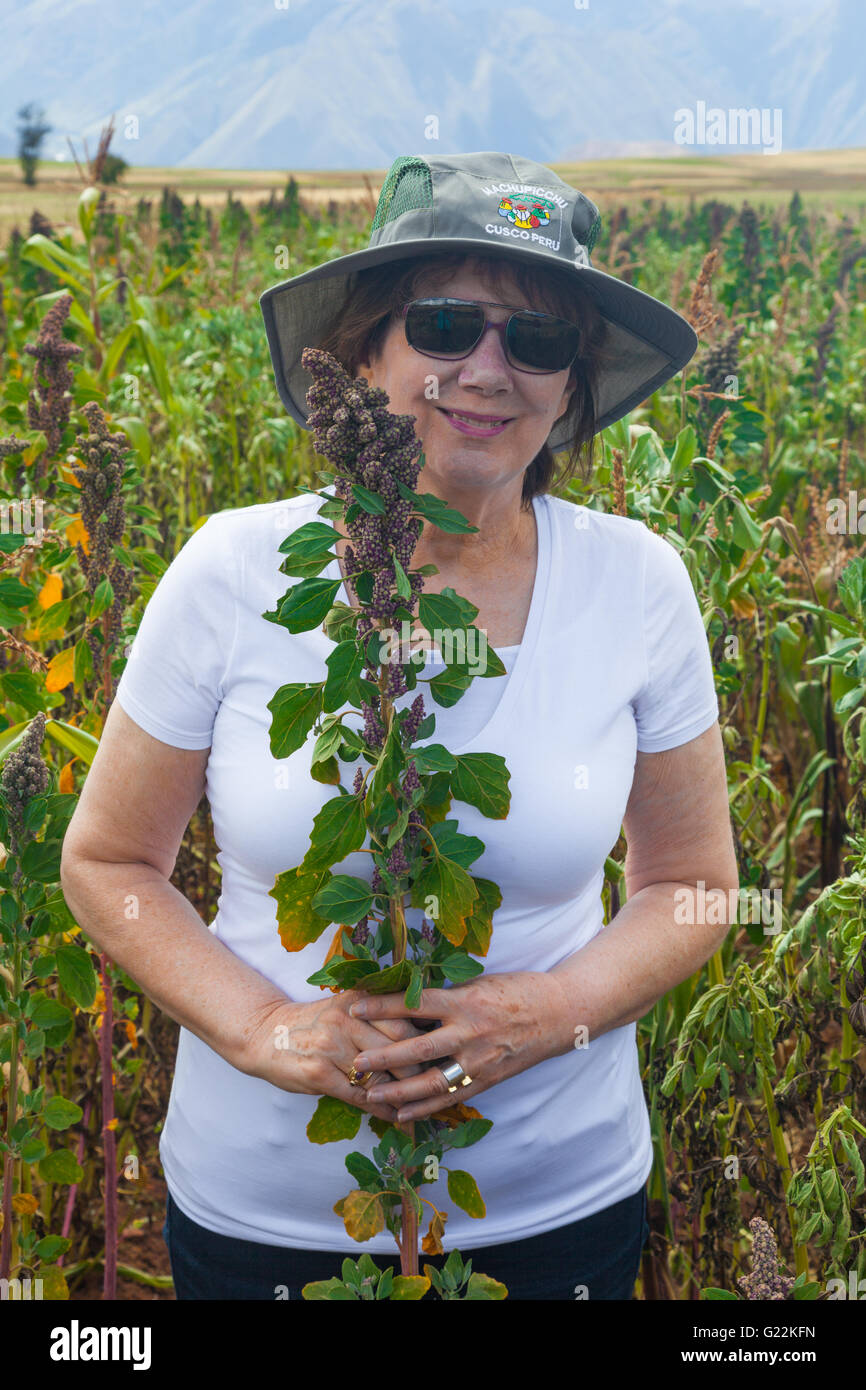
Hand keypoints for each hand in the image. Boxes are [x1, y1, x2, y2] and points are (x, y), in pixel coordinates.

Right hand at [240, 992, 427, 1124]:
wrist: (267, 1034)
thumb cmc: (314, 1023)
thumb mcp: (346, 1007)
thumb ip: (378, 1014)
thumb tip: (425, 1031)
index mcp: (358, 999)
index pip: (403, 1016)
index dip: (426, 1035)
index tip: (444, 1050)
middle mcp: (347, 1018)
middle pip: (399, 1044)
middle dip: (420, 1066)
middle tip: (436, 1080)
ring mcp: (332, 1045)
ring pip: (381, 1074)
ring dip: (403, 1094)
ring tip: (421, 1105)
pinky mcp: (319, 1073)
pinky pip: (359, 1096)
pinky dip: (380, 1110)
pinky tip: (394, 1117)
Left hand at [346, 971, 570, 1122]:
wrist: (558, 1013)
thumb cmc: (515, 991)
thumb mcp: (477, 984)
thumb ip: (445, 998)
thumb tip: (405, 1003)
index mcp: (464, 1002)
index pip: (415, 1003)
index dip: (383, 1006)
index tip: (355, 1006)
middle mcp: (469, 1033)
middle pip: (418, 1047)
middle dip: (384, 1055)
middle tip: (355, 1061)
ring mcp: (478, 1061)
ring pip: (431, 1081)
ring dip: (398, 1090)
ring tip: (369, 1093)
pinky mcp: (486, 1080)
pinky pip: (450, 1098)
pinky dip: (424, 1108)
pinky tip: (400, 1114)